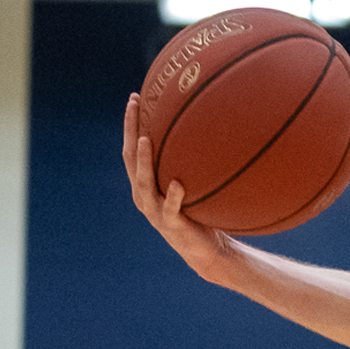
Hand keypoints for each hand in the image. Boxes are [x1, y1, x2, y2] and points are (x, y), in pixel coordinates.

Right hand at [123, 93, 231, 276]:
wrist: (207, 251)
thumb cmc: (203, 213)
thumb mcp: (197, 184)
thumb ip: (196, 164)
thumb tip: (219, 129)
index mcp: (147, 184)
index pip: (133, 148)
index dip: (131, 124)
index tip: (135, 97)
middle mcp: (144, 195)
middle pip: (130, 158)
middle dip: (130, 130)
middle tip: (134, 105)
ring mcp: (155, 211)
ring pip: (143, 183)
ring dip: (144, 161)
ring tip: (145, 139)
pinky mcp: (171, 225)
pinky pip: (171, 208)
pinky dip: (173, 196)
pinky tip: (178, 184)